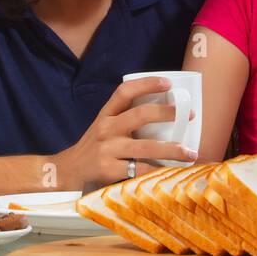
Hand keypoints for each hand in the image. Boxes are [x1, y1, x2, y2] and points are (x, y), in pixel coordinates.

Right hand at [52, 77, 197, 187]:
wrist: (67, 171)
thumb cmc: (94, 147)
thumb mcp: (104, 127)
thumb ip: (125, 119)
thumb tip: (164, 113)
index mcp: (106, 114)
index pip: (124, 92)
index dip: (146, 84)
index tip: (168, 83)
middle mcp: (106, 128)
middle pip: (140, 115)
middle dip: (167, 114)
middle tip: (188, 115)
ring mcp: (107, 149)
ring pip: (145, 146)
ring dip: (171, 149)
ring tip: (189, 153)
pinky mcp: (108, 169)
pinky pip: (139, 169)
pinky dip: (158, 171)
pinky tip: (171, 172)